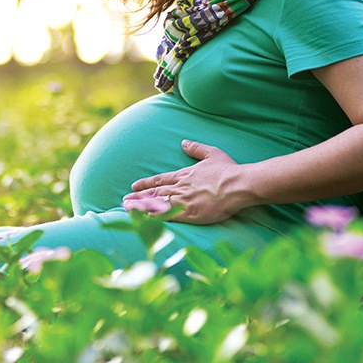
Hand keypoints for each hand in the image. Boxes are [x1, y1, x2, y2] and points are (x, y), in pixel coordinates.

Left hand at [122, 140, 246, 224]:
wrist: (237, 185)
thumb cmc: (227, 170)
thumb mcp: (212, 153)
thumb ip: (196, 148)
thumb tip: (184, 142)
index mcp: (184, 175)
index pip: (160, 179)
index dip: (146, 183)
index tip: (134, 186)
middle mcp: (180, 188)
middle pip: (154, 192)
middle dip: (138, 197)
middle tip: (124, 200)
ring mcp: (184, 201)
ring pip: (157, 204)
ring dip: (141, 207)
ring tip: (127, 209)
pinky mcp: (190, 214)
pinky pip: (168, 216)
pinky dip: (154, 217)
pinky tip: (144, 220)